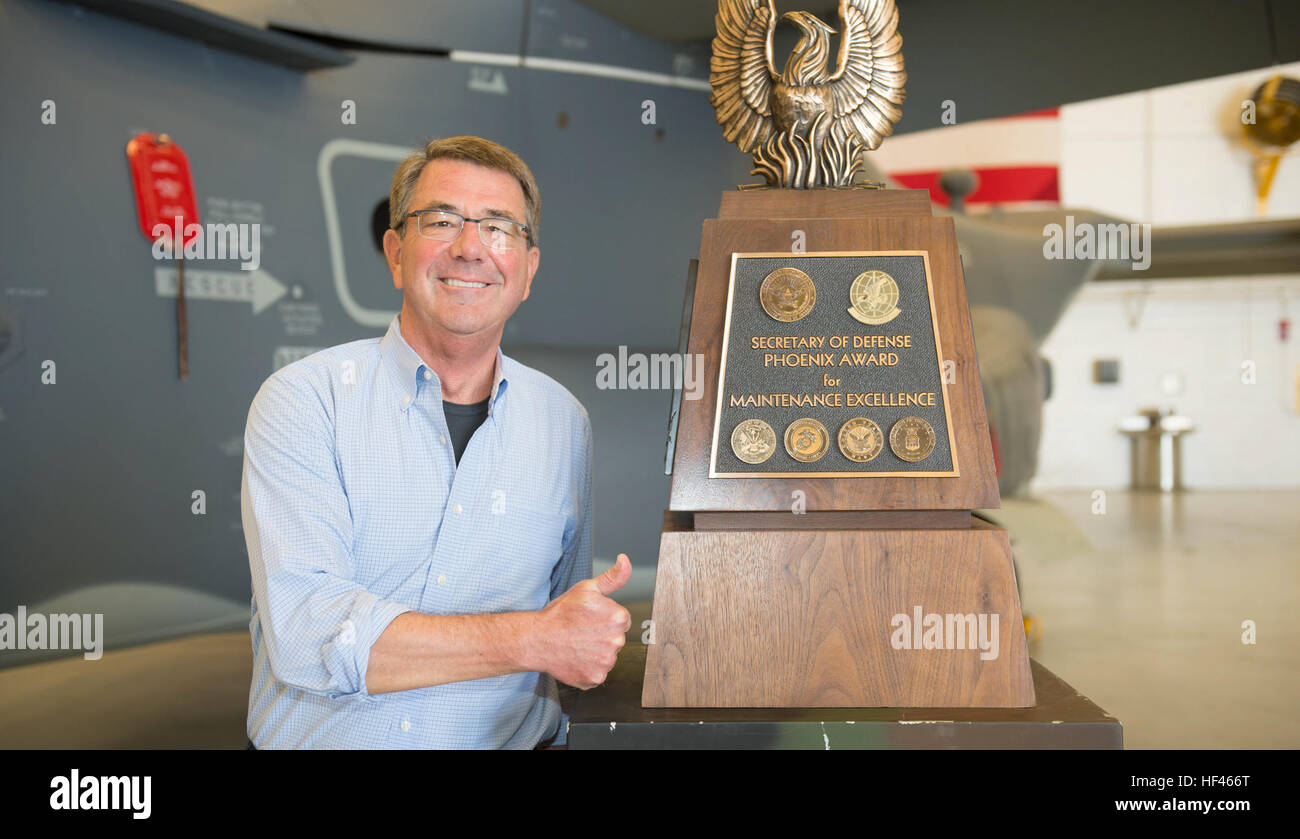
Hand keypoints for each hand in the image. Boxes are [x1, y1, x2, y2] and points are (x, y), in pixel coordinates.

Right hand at [528, 554, 632, 689]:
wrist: (537, 638)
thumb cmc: (560, 613)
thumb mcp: (587, 588)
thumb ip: (613, 577)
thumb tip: (625, 560)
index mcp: (619, 617)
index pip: (622, 620)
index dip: (604, 618)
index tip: (589, 619)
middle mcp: (617, 641)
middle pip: (616, 639)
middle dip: (602, 635)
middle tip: (580, 631)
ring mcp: (607, 661)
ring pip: (607, 656)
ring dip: (596, 652)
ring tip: (576, 644)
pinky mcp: (596, 677)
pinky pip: (598, 672)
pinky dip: (588, 668)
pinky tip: (575, 658)